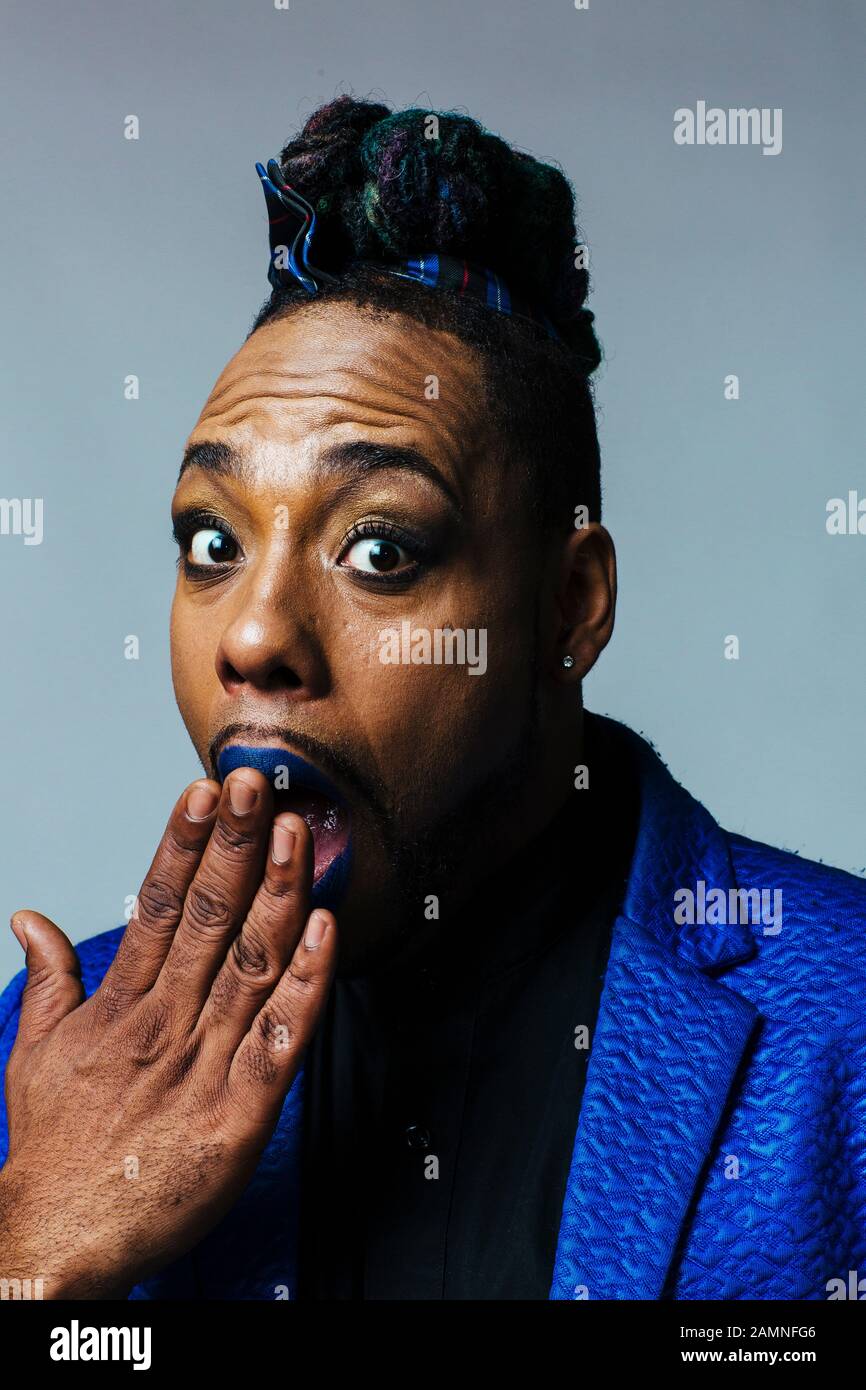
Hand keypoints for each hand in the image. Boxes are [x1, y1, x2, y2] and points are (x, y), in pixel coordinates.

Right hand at [0, 769, 335, 1297]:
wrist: (59, 1241)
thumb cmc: (56, 1144)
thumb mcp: (35, 1052)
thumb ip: (47, 979)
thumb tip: (30, 918)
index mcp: (122, 1005)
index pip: (156, 905)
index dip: (181, 845)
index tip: (200, 793)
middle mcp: (165, 1022)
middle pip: (206, 918)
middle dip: (233, 846)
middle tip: (253, 783)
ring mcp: (205, 1064)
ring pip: (250, 962)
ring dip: (276, 894)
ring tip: (293, 833)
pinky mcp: (241, 1112)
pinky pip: (282, 1037)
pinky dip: (305, 984)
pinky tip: (324, 932)